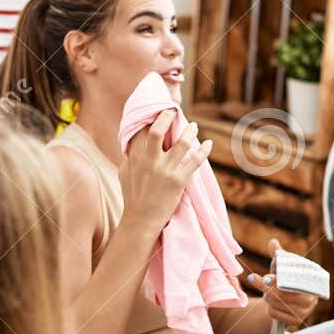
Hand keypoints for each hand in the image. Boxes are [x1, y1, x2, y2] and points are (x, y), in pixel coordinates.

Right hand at [118, 109, 210, 234]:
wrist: (140, 221)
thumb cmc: (132, 197)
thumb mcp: (124, 174)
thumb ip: (128, 157)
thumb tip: (131, 145)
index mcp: (135, 157)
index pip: (142, 130)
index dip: (151, 118)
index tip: (159, 112)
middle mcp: (149, 161)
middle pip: (157, 129)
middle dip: (167, 117)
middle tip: (174, 112)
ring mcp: (164, 170)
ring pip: (181, 142)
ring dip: (190, 131)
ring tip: (194, 126)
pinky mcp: (178, 181)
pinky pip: (195, 160)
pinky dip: (204, 150)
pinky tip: (209, 143)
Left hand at [245, 239, 318, 328]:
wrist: (290, 299)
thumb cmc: (287, 278)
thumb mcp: (284, 266)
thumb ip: (279, 256)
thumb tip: (273, 243)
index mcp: (311, 281)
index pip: (292, 281)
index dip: (278, 279)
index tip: (265, 277)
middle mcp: (311, 298)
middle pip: (281, 294)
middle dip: (265, 287)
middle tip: (253, 278)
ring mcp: (304, 311)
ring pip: (276, 303)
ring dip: (267, 296)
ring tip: (268, 291)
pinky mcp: (296, 321)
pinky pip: (274, 314)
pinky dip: (269, 307)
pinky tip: (274, 303)